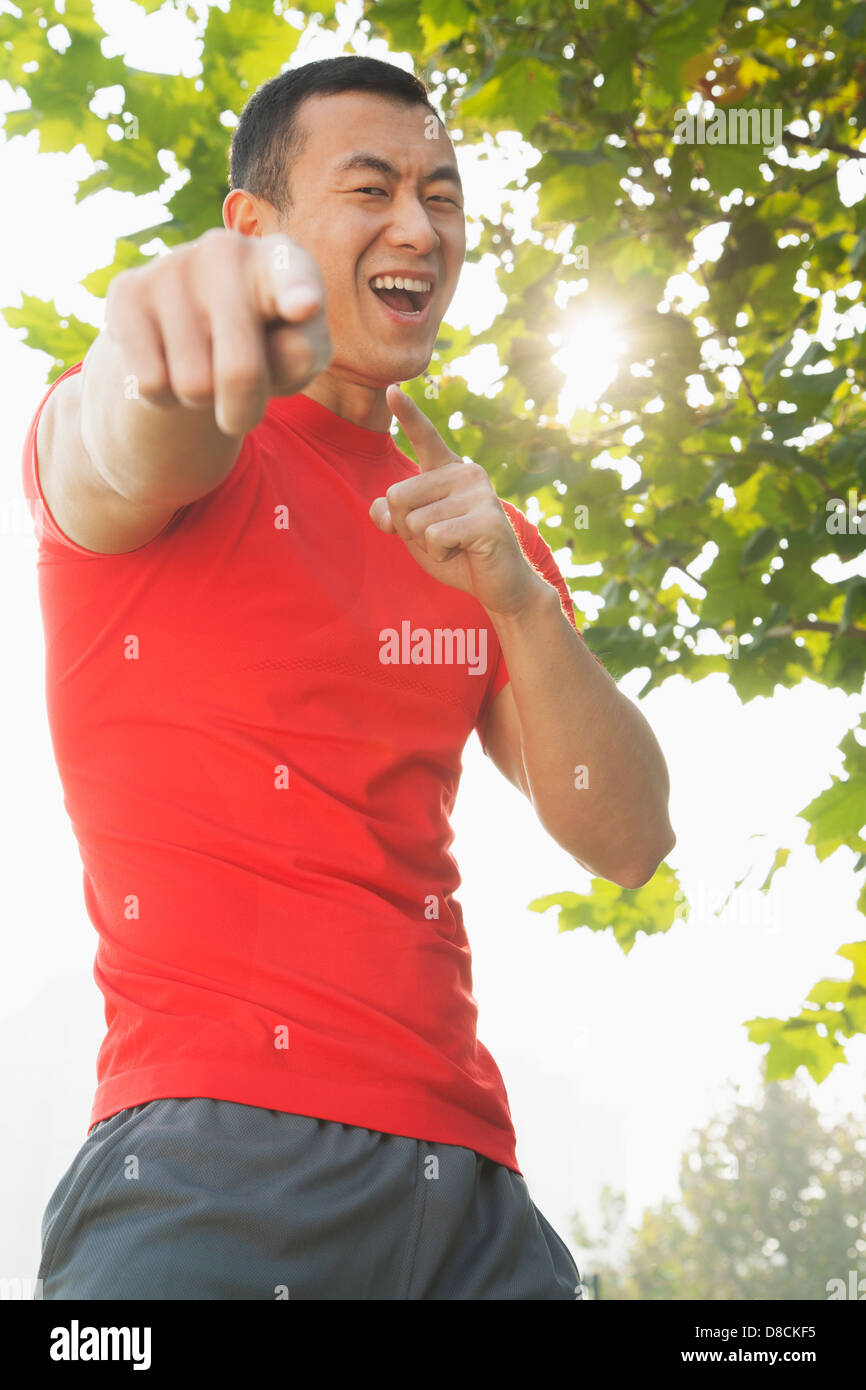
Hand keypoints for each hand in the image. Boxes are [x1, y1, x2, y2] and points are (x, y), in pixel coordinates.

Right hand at [104, 228, 331, 435]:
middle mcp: (226, 251)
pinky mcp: (126, 291)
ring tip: (206, 369)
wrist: (196, 332)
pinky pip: (149, 383)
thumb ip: (305, 353)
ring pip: (192, 385)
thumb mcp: (299, 353)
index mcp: (281, 262)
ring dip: (202, 401)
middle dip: (244, 410)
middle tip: (243, 407)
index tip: (305, 306)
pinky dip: (164, 398)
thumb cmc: (267, 343)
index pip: (293, 275)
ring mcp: (172, 266)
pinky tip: (170, 364)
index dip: (299, 293)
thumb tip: (286, 350)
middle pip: (240, 371)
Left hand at [369, 385, 544, 617]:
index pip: (425, 438)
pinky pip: (434, 536)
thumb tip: (382, 510)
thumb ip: (395, 516)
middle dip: (407, 528)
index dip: (408, 414)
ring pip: (415, 521)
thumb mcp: (417, 533)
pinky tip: (463, 552)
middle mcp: (467, 473)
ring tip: (455, 545)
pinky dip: (439, 553)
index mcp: (450, 471)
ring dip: (426, 544)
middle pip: (398, 495)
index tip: (391, 388)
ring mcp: (480, 494)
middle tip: (440, 538)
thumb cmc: (457, 554)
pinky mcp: (487, 519)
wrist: (499, 585)